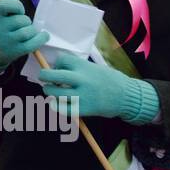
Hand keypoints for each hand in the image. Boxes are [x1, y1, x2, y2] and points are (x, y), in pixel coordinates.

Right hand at [0, 0, 48, 69]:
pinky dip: (41, 38)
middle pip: (21, 20)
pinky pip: (33, 43)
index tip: (19, 11)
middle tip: (22, 24)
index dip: (16, 6)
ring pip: (28, 32)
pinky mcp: (16, 51)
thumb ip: (7, 1)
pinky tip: (43, 36)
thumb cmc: (1, 27)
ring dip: (32, 30)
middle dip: (26, 20)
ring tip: (29, 31)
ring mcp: (7, 41)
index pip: (3, 5)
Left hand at [36, 51, 157, 121]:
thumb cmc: (108, 80)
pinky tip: (55, 103)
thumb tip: (55, 69)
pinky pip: (62, 109)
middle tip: (43, 77)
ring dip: (49, 91)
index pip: (61, 60)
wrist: (126, 96)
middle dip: (44, 76)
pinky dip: (55, 106)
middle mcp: (82, 80)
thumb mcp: (93, 68)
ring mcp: (82, 95)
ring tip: (51, 91)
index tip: (59, 68)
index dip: (57, 64)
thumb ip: (77, 68)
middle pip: (52, 75)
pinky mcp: (83, 109)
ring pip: (54, 93)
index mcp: (85, 67)